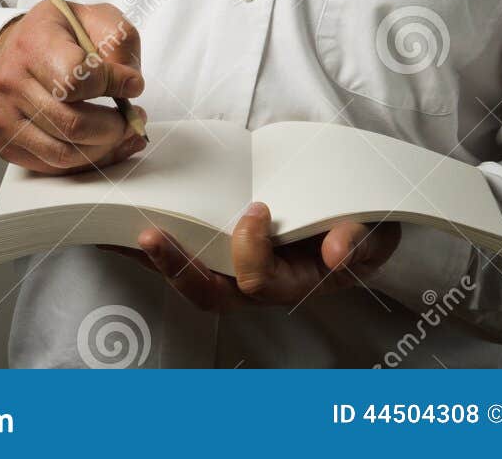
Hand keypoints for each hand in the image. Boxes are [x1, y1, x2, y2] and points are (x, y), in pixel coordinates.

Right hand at [0, 0, 146, 172]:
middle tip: (133, 118)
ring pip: (64, 153)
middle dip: (114, 126)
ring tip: (123, 131)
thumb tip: (131, 85)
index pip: (77, 78)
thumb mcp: (93, 17)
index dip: (113, 85)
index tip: (131, 84)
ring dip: (105, 148)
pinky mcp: (7, 144)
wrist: (13, 49)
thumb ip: (119, 41)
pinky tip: (106, 146)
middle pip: (72, 124)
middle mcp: (12, 81)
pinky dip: (89, 161)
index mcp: (34, 43)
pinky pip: (54, 167)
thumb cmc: (57, 34)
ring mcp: (5, 117)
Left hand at [105, 203, 400, 310]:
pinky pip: (187, 252)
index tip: (258, 209)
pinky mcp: (223, 248)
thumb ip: (360, 240)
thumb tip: (338, 248)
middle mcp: (260, 283)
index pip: (260, 282)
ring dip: (159, 257)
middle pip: (211, 292)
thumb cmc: (362, 223)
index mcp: (295, 281)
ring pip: (191, 276)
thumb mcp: (374, 231)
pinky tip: (126, 224)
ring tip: (128, 230)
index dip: (251, 251)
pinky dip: (157, 243)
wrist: (355, 213)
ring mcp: (237, 268)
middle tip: (151, 236)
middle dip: (178, 268)